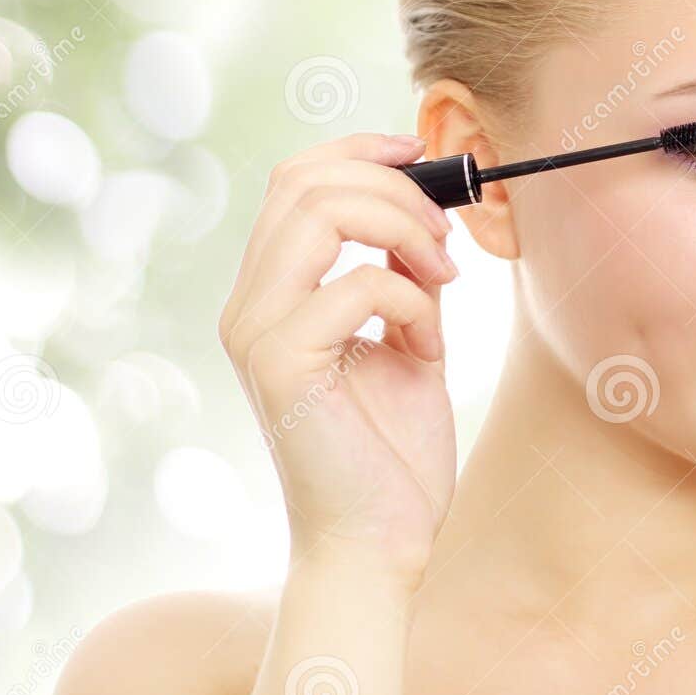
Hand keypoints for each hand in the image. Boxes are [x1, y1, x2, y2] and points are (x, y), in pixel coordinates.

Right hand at [218, 132, 460, 586]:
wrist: (380, 544)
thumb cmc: (393, 452)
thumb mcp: (408, 342)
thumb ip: (405, 279)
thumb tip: (427, 215)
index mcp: (271, 295)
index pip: (295, 181)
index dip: (359, 150)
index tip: (422, 152)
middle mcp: (249, 307)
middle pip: (304, 181)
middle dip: (393, 187)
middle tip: (446, 236)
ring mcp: (257, 334)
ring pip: (319, 212)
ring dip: (402, 228)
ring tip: (443, 276)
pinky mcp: (283, 365)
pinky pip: (358, 285)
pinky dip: (413, 301)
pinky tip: (428, 346)